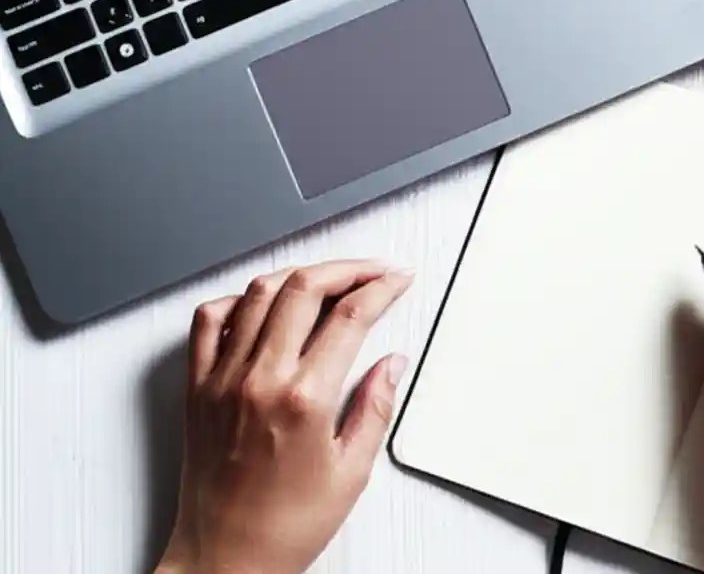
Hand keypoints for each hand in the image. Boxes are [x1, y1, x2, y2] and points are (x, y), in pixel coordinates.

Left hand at [156, 260, 414, 573]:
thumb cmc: (284, 525)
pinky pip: (209, 320)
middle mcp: (260, 380)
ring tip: (327, 278)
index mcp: (305, 400)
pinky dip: (238, 299)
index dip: (382, 287)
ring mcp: (223, 379)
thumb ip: (374, 407)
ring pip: (259, 292)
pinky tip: (263, 304)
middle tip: (372, 270)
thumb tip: (391, 363)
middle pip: (305, 287)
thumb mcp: (351, 471)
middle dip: (348, 268)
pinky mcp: (197, 388)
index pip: (350, 316)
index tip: (397, 281)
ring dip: (299, 273)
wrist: (226, 557)